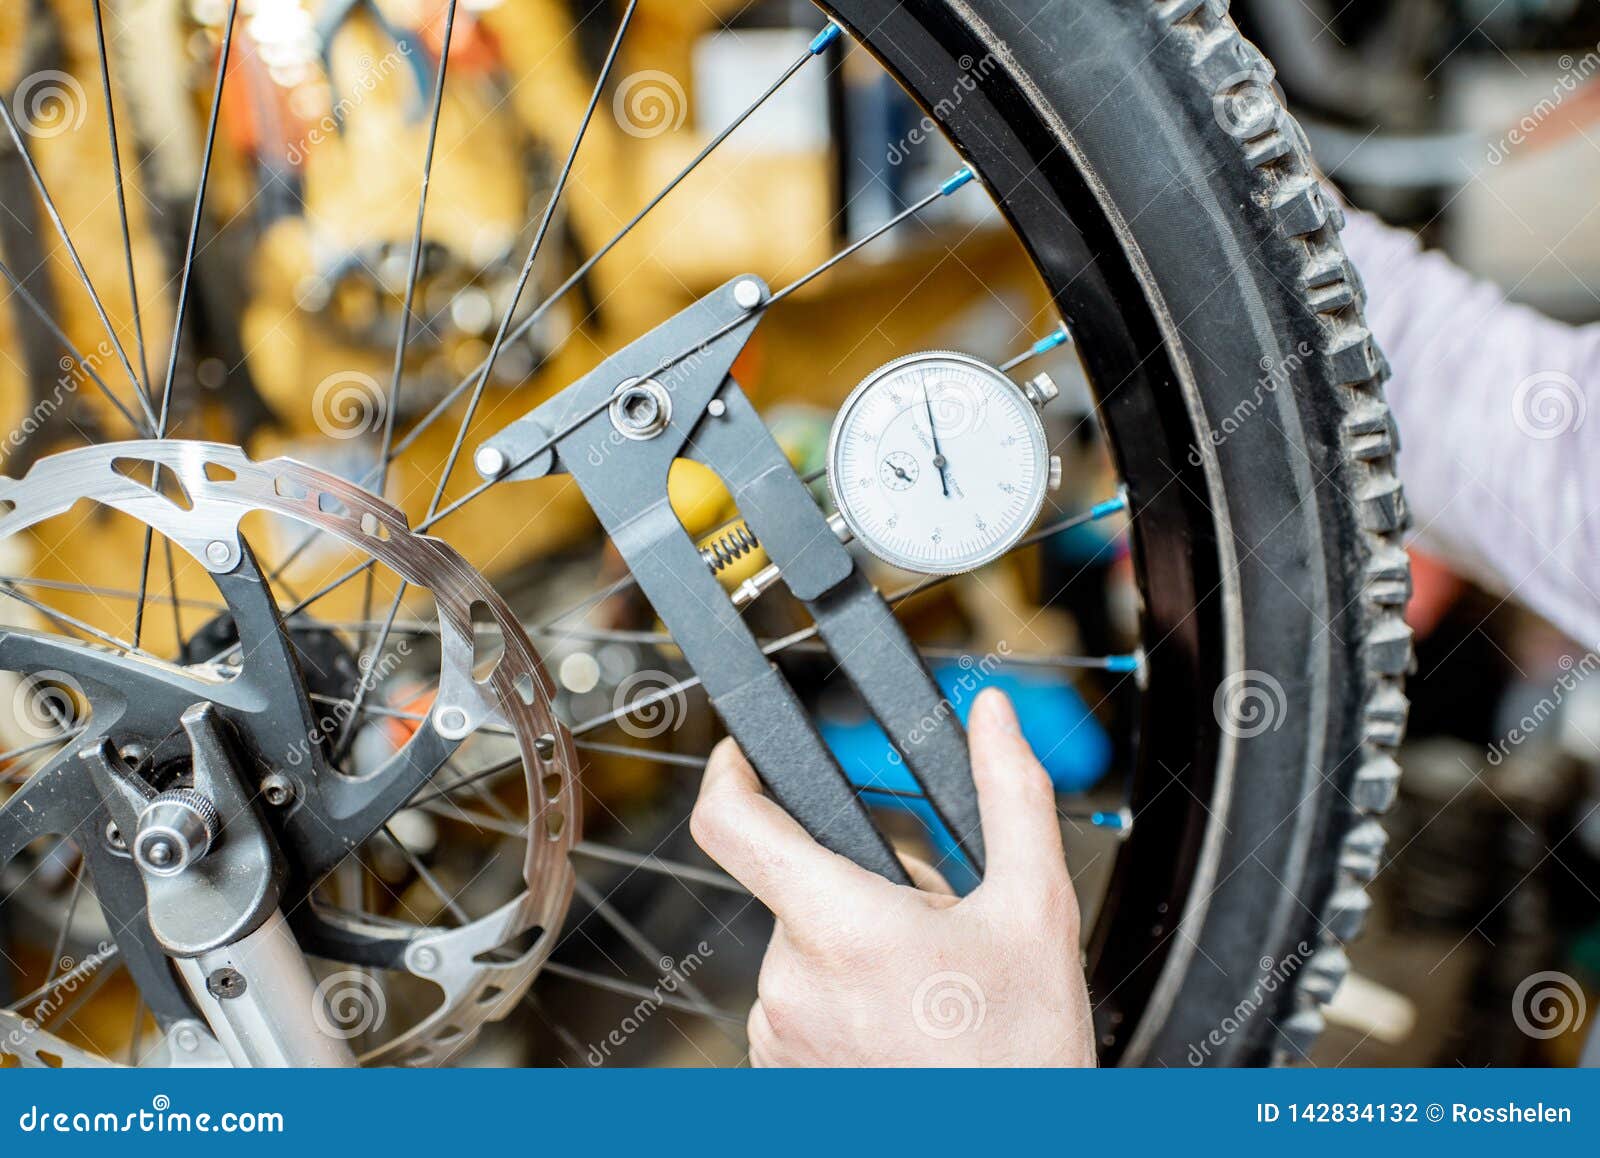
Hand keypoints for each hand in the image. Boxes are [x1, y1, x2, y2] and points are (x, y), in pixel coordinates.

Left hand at [690, 687, 1096, 1066]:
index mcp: (841, 924)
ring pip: (801, 948)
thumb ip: (1011, 793)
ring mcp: (778, 1037)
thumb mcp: (1038, 909)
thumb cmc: (1022, 1056)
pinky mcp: (779, 1076)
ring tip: (923, 989)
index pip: (731, 823)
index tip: (746, 755)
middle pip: (797, 887)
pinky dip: (839, 1000)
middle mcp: (789, 982)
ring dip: (850, 947)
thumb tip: (993, 715)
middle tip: (929, 926)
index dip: (730, 772)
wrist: (1009, 1156)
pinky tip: (900, 1026)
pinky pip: (796, 1006)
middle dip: (855, 885)